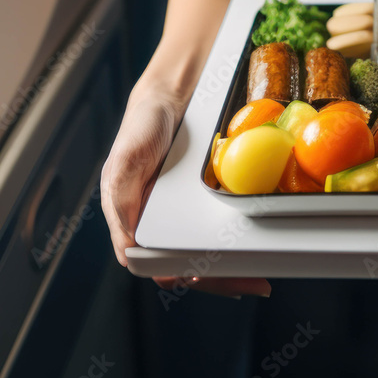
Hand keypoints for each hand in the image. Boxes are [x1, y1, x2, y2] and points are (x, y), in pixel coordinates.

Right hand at [100, 78, 270, 298]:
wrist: (175, 93)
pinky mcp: (208, 196)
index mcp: (133, 218)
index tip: (203, 278)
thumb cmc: (142, 125)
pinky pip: (223, 222)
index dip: (180, 273)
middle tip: (247, 283)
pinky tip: (256, 246)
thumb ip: (121, 198)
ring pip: (208, 248)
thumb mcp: (126, 158)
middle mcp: (159, 218)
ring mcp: (186, 209)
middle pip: (187, 260)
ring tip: (256, 278)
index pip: (154, 260)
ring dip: (230, 267)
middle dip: (216, 277)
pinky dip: (239, 238)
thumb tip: (128, 247)